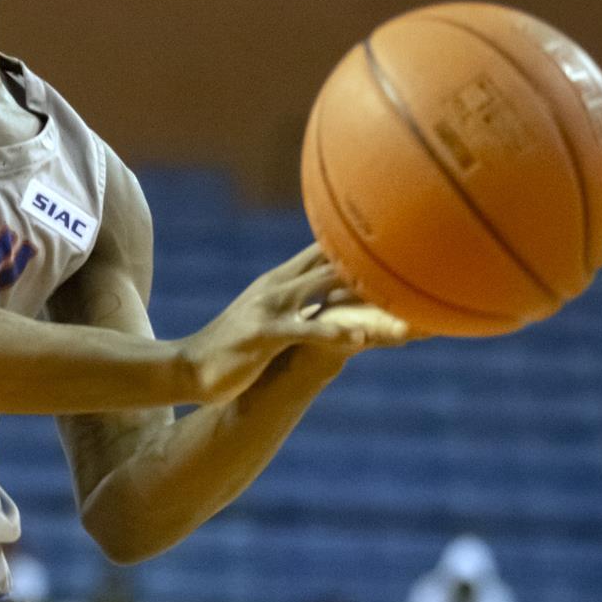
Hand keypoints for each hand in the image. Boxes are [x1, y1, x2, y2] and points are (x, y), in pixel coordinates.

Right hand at [181, 245, 410, 403]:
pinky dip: (332, 331)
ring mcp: (268, 307)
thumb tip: (322, 300)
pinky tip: (357, 337)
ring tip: (395, 294)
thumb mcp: (264, 317)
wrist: (187, 366)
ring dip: (358, 292)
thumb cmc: (231, 346)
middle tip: (414, 254)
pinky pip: (304, 330)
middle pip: (330, 263)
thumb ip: (292, 303)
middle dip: (369, 262)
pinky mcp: (263, 333)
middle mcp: (276, 286)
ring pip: (321, 290)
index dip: (359, 245)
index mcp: (279, 281)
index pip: (325, 252)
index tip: (400, 236)